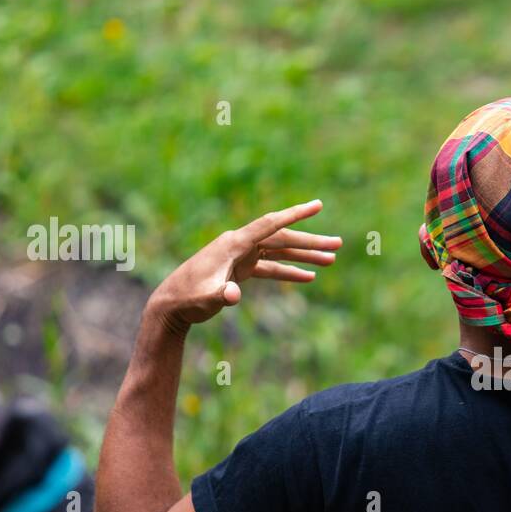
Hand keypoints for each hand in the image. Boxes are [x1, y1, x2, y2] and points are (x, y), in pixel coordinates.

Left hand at [148, 200, 340, 333]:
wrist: (170, 306)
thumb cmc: (187, 299)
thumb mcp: (205, 299)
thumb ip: (220, 296)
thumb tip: (233, 296)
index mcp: (234, 243)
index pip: (270, 224)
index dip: (295, 214)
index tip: (318, 206)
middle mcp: (239, 244)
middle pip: (282, 238)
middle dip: (311, 241)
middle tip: (339, 244)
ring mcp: (241, 256)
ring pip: (280, 251)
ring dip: (305, 255)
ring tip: (332, 260)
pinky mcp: (240, 269)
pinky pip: (271, 266)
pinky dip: (290, 271)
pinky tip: (309, 277)